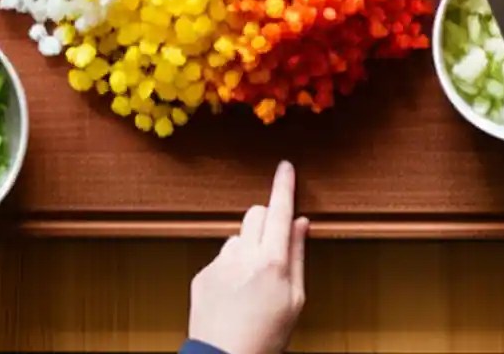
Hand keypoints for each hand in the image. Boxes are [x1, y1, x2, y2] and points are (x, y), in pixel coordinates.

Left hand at [188, 161, 309, 353]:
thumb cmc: (265, 336)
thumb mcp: (295, 299)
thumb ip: (298, 255)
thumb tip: (301, 224)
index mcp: (273, 262)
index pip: (281, 211)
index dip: (284, 186)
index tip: (286, 167)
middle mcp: (244, 256)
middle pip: (256, 213)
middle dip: (268, 220)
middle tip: (274, 246)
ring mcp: (220, 264)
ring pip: (238, 236)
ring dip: (248, 246)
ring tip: (252, 281)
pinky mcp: (202, 274)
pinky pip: (221, 257)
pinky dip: (231, 266)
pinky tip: (234, 293)